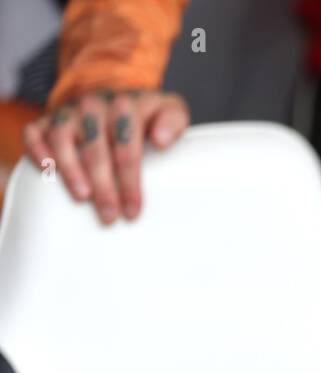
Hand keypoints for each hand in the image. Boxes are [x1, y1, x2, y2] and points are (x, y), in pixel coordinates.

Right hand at [23, 89, 189, 223]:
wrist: (115, 94)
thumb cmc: (147, 114)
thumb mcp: (170, 111)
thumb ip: (172, 122)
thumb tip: (161, 141)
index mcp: (124, 106)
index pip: (126, 146)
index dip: (130, 181)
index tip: (133, 210)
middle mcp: (93, 106)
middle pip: (95, 148)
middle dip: (103, 185)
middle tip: (110, 215)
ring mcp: (68, 112)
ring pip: (62, 139)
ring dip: (71, 170)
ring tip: (82, 198)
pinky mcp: (47, 119)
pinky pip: (33, 133)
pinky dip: (37, 152)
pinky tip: (46, 173)